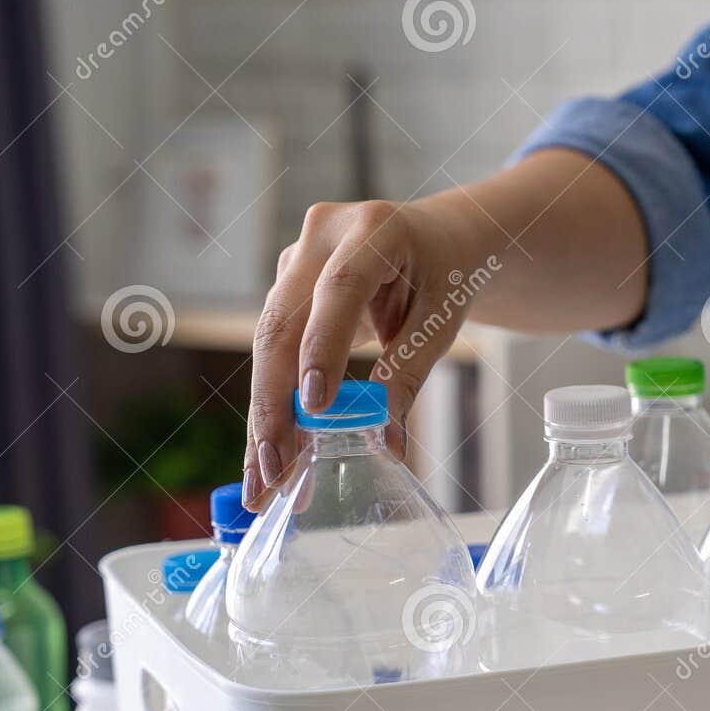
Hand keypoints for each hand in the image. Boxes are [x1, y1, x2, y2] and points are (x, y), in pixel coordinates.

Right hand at [244, 198, 477, 507]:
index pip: (340, 288)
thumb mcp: (441, 319)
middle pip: (283, 323)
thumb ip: (409, 370)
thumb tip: (386, 442)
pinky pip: (274, 352)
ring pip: (268, 345)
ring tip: (264, 481)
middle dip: (275, 404)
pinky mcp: (283, 288)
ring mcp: (295, 260)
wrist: (435, 240)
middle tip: (274, 470)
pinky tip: (271, 455)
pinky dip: (274, 406)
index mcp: (373, 229)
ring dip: (265, 417)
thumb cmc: (444, 274)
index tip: (315, 407)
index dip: (322, 346)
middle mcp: (321, 236)